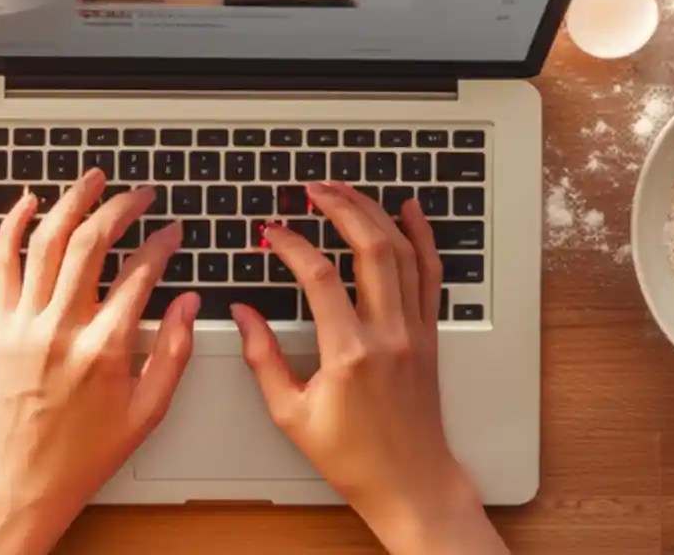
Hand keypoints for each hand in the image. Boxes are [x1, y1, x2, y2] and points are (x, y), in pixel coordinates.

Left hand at [0, 170, 197, 554]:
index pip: (139, 274)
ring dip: (71, 202)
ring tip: (93, 179)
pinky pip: (2, 264)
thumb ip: (173, 352)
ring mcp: (26, 323)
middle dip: (121, 208)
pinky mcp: (2, 325)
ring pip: (46, 242)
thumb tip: (189, 304)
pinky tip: (28, 203)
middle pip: (91, 244)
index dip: (161, 244)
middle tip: (141, 194)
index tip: (173, 232)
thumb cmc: (86, 451)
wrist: (25, 477)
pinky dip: (13, 227)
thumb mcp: (148, 411)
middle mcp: (61, 328)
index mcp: (104, 349)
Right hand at [232, 181, 506, 554]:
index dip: (292, 245)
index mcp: (349, 354)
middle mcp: (388, 335)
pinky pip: (430, 273)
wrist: (410, 482)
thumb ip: (262, 358)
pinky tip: (409, 211)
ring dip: (373, 213)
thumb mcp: (291, 414)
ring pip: (402, 253)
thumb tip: (243, 314)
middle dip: (339, 208)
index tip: (273, 233)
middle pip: (369, 248)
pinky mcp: (429, 334)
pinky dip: (421, 236)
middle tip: (313, 190)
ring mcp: (414, 331)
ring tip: (346, 190)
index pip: (319, 277)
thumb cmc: (352, 457)